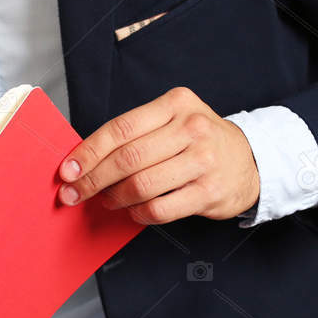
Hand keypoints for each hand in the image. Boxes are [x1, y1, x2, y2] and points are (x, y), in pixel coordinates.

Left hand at [56, 86, 259, 223]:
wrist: (250, 159)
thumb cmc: (198, 139)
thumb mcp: (173, 119)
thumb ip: (136, 133)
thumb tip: (85, 158)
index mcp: (175, 103)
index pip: (121, 128)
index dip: (89, 151)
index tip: (68, 168)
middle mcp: (192, 128)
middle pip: (129, 157)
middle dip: (93, 178)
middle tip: (74, 191)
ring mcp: (203, 160)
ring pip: (142, 185)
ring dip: (114, 197)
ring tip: (105, 200)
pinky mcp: (209, 192)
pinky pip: (161, 208)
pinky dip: (138, 213)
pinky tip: (131, 210)